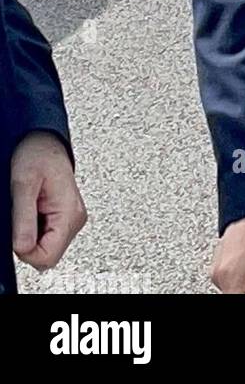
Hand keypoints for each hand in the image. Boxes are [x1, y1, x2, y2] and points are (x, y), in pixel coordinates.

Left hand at [10, 131, 87, 270]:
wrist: (45, 140)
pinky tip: (31, 211)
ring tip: (27, 210)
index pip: (48, 256)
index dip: (26, 252)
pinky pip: (47, 237)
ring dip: (31, 236)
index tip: (17, 234)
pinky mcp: (64, 216)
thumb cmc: (37, 154)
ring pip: (47, 248)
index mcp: (70, 213)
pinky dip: (34, 230)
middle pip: (48, 255)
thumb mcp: (23, 184)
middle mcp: (75, 218)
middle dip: (28, 244)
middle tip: (21, 218)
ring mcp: (71, 218)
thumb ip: (24, 218)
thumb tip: (22, 248)